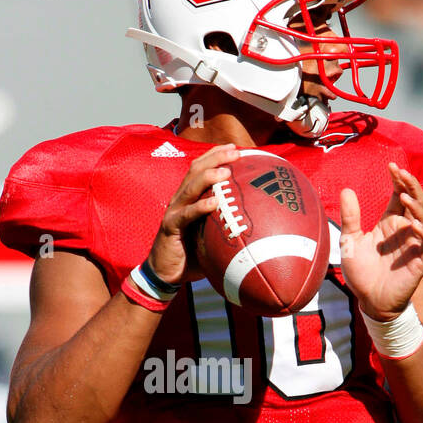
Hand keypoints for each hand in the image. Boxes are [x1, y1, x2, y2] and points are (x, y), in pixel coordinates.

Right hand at [146, 145, 238, 285]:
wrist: (165, 274)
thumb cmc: (192, 255)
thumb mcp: (210, 236)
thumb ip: (226, 226)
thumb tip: (258, 226)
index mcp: (188, 198)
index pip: (200, 169)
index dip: (215, 155)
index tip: (235, 148)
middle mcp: (180, 200)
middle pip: (196, 170)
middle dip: (215, 158)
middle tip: (235, 151)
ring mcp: (174, 212)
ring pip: (190, 187)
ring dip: (208, 177)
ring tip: (226, 171)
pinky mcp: (170, 228)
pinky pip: (186, 215)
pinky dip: (200, 207)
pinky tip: (214, 202)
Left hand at [339, 163, 422, 321]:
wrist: (370, 301)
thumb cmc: (361, 272)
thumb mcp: (350, 242)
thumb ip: (350, 217)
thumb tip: (346, 190)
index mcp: (390, 222)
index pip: (399, 194)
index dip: (398, 180)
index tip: (391, 166)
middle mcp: (405, 229)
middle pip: (415, 200)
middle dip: (411, 184)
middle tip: (401, 172)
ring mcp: (414, 243)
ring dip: (416, 206)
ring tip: (404, 196)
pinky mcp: (420, 259)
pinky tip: (413, 225)